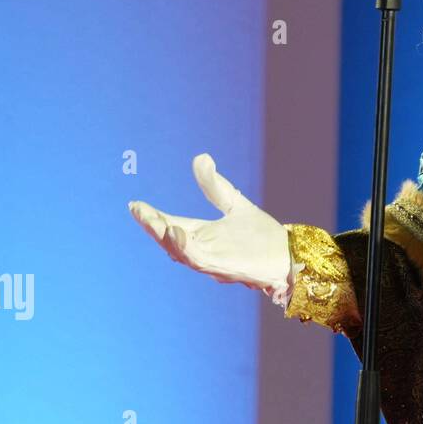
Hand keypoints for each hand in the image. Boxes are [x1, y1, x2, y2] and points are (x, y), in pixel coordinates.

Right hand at [128, 154, 293, 303]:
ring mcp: (211, 260)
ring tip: (152, 220)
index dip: (152, 216)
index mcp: (202, 234)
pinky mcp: (223, 267)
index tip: (135, 204)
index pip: (170, 224)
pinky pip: (197, 258)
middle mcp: (202, 248)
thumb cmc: (262, 235)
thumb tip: (200, 157)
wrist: (287, 254)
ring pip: (178, 251)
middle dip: (152, 226)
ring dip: (163, 237)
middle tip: (138, 210)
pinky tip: (177, 231)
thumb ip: (215, 186)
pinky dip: (184, 247)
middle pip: (168, 239)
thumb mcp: (235, 203)